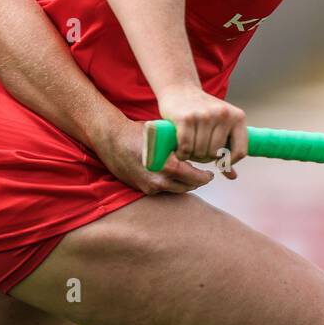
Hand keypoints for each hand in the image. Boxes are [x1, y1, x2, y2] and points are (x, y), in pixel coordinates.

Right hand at [91, 116, 213, 194]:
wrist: (113, 140)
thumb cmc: (140, 133)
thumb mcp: (165, 136)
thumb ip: (182, 146)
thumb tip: (202, 148)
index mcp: (168, 167)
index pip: (195, 178)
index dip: (205, 177)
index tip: (210, 174)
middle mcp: (159, 181)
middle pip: (187, 187)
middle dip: (197, 182)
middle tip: (204, 176)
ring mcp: (149, 187)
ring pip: (175, 190)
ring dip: (184, 184)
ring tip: (190, 176)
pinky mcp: (142, 189)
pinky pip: (162, 190)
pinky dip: (170, 184)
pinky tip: (173, 176)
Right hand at [157, 85, 248, 178]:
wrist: (180, 89)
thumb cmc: (203, 112)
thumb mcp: (221, 125)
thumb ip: (228, 149)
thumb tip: (232, 176)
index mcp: (238, 117)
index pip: (241, 151)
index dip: (229, 162)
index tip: (218, 161)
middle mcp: (223, 115)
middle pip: (216, 153)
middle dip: (205, 157)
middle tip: (198, 151)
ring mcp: (205, 116)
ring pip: (200, 152)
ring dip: (192, 155)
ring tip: (189, 148)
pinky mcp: (186, 118)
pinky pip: (185, 147)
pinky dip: (181, 153)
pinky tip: (180, 149)